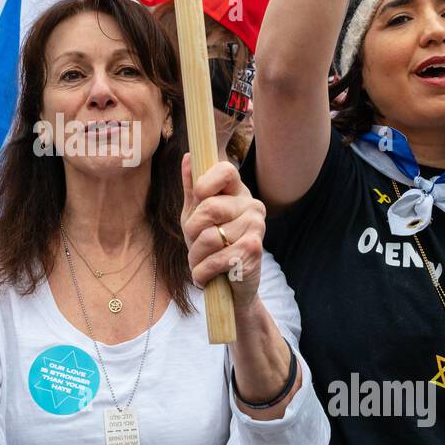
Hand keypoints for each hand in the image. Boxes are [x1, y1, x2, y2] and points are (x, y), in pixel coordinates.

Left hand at [180, 154, 265, 311]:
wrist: (231, 288)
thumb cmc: (212, 248)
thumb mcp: (196, 216)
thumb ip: (192, 189)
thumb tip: (188, 156)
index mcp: (238, 192)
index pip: (225, 170)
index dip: (206, 182)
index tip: (198, 198)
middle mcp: (252, 205)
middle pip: (209, 207)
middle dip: (192, 231)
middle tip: (194, 243)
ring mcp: (256, 227)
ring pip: (209, 237)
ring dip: (196, 257)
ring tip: (202, 263)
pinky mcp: (254, 251)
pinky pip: (216, 259)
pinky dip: (202, 272)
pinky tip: (206, 276)